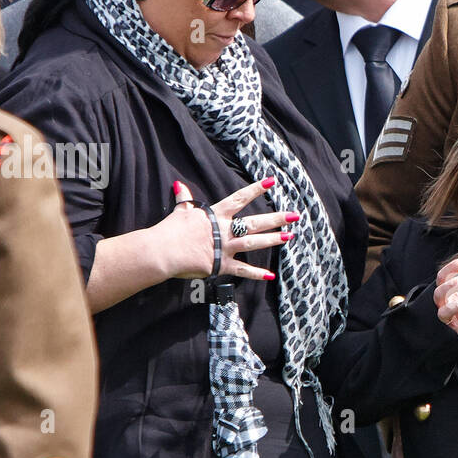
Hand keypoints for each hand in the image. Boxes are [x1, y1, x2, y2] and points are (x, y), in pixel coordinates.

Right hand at [159, 178, 299, 280]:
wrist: (163, 251)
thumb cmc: (170, 231)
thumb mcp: (180, 212)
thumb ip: (184, 200)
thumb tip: (179, 186)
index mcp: (215, 215)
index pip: (239, 199)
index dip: (256, 189)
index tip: (272, 182)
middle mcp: (224, 230)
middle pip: (254, 222)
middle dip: (276, 219)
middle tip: (295, 216)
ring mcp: (224, 248)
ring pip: (254, 243)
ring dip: (273, 240)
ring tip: (289, 236)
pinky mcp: (220, 265)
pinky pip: (242, 271)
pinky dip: (256, 274)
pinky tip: (270, 275)